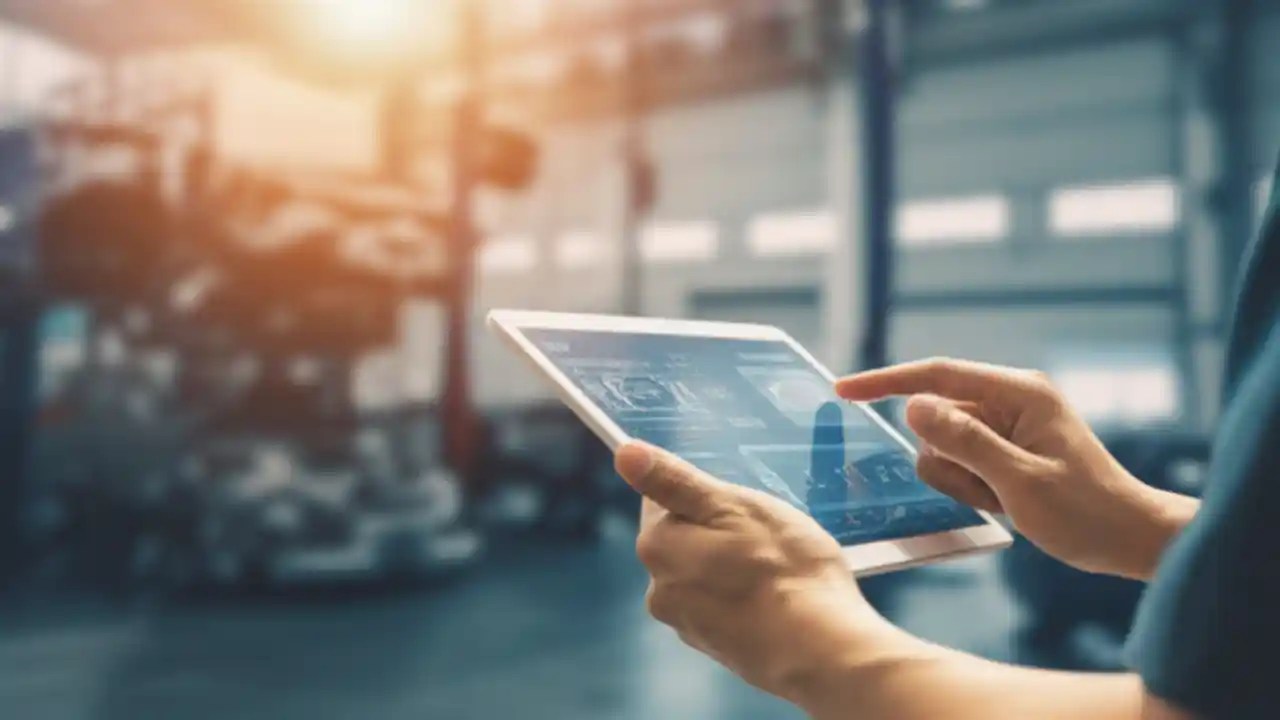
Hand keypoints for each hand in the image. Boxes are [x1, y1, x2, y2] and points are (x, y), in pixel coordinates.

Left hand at [615, 442, 899, 701]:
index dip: (705, 498)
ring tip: (776, 570)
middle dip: (719, 533)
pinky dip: (743, 598)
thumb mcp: (732, 506)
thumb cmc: (783, 568)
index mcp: (656, 546)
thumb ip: (674, 480)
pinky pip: (721, 606)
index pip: (662, 501)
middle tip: (764, 538)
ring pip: (704, 573)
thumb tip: (625, 453)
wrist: (821, 649)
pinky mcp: (713, 647)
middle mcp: (658, 589)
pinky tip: (776, 599)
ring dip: (732, 566)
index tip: (738, 508)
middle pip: (684, 540)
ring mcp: (685, 623)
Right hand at [837, 359, 1197, 579]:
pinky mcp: (1003, 448)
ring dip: (961, 480)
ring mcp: (1005, 425)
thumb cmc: (1086, 511)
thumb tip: (913, 407)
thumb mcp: (1019, 480)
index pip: (937, 376)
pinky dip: (970, 488)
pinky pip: (958, 464)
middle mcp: (1009, 400)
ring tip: (1004, 500)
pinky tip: (1006, 503)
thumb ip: (965, 441)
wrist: (1129, 539)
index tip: (842, 390)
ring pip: (942, 447)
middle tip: (991, 492)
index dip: (886, 382)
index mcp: (1019, 392)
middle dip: (950, 461)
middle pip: (937, 420)